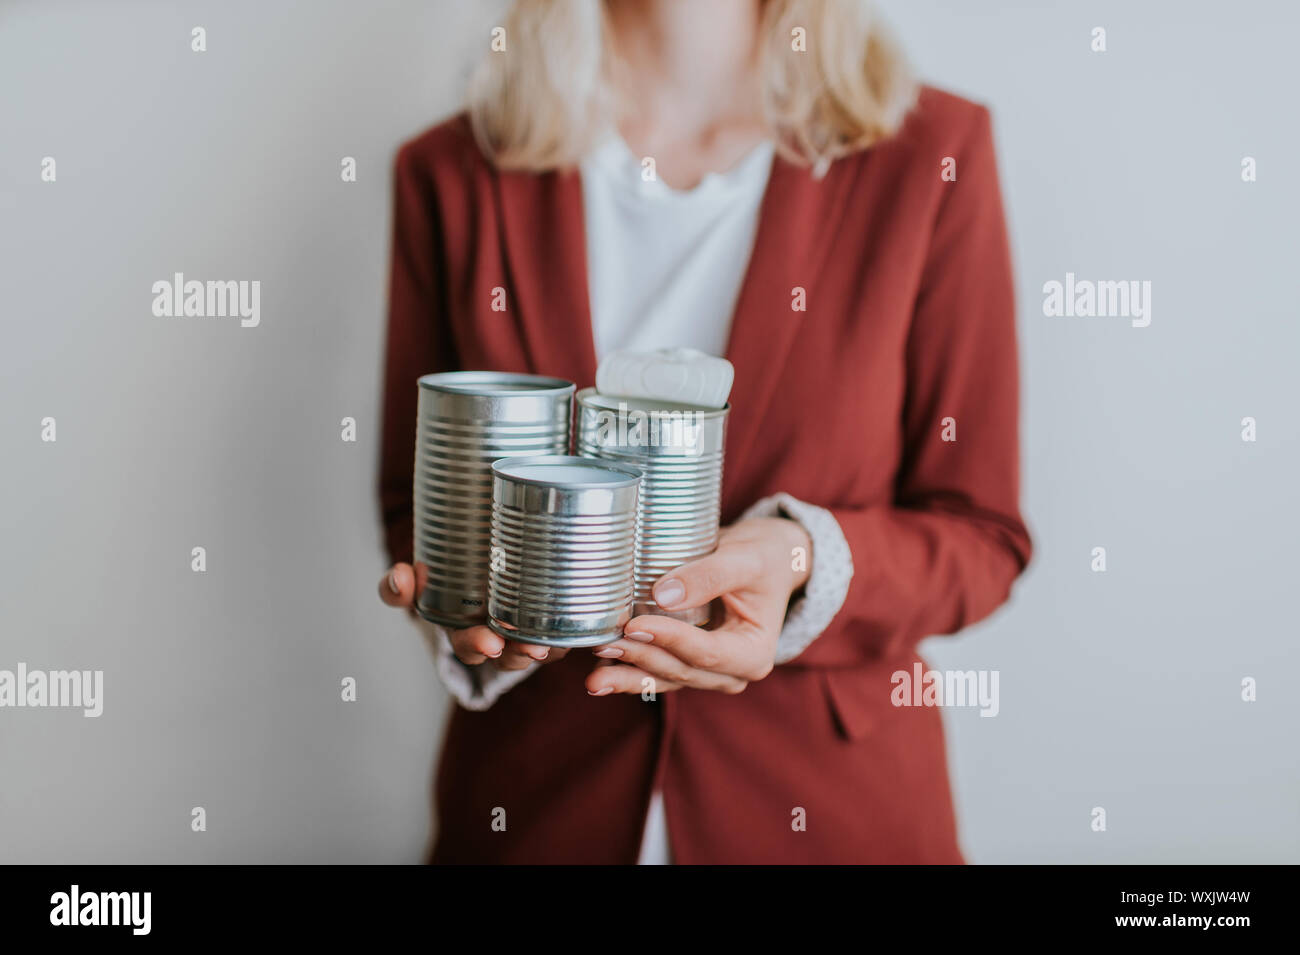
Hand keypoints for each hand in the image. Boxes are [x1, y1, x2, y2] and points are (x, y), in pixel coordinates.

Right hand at [378, 562, 563, 669]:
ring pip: (540, 646)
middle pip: (510, 653)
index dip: (478, 647)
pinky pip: (565, 633)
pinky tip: (585, 626)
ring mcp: (526, 631)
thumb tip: (399, 577)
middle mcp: (497, 636)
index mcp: (465, 631)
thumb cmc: (444, 577)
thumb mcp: (416, 582)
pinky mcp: (552, 621)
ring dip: (550, 645)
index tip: (490, 644)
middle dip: (519, 653)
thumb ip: (397, 586)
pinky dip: (574, 632)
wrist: (477, 558)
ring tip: (558, 640)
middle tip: (532, 648)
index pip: (470, 646)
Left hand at [584, 517, 811, 696]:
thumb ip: (708, 575)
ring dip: (628, 676)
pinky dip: (629, 674)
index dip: (669, 640)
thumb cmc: (762, 558)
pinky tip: (600, 675)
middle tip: (602, 646)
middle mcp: (732, 673)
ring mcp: (709, 673)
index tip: (634, 625)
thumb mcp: (745, 560)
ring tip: (593, 675)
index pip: (705, 652)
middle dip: (640, 659)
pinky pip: (657, 674)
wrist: (768, 561)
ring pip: (664, 679)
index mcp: (754, 654)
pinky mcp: (688, 664)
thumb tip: (662, 594)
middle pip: (680, 670)